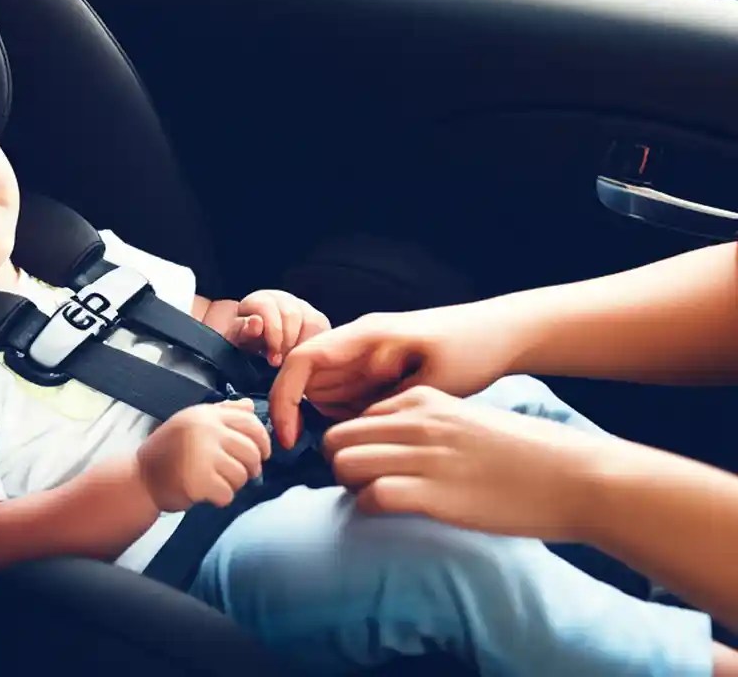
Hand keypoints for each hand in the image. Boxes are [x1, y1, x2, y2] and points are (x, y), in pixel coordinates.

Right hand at [136, 399, 272, 511]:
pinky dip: (221, 498)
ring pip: (242, 475)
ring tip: (216, 482)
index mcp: (205, 415)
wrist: (140, 479)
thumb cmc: (167, 453)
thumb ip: (222, 413)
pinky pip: (228, 493)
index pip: (250, 422)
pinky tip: (207, 493)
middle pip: (251, 451)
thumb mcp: (192, 423)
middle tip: (240, 474)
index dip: (263, 440)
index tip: (262, 453)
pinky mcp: (198, 481)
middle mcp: (204, 431)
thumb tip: (249, 406)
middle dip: (251, 467)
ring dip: (233, 484)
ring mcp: (201, 455)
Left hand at [223, 290, 329, 367]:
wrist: (258, 340)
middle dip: (287, 343)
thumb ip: (242, 329)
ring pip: (312, 322)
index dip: (272, 335)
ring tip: (294, 362)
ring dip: (303, 345)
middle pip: (292, 315)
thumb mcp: (237, 336)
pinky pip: (324, 330)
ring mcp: (302, 307)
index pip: (269, 309)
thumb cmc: (246, 338)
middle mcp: (283, 299)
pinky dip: (316, 346)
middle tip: (283, 364)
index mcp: (262, 299)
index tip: (272, 359)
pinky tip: (306, 360)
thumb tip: (256, 323)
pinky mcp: (317, 318)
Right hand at [269, 303, 525, 443]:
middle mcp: (357, 345)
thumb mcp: (433, 381)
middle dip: (302, 417)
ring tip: (357, 450)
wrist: (505, 333)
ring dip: (327, 422)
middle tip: (326, 456)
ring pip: (325, 393)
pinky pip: (349, 399)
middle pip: (306, 381)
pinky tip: (374, 440)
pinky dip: (350, 421)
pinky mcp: (379, 373)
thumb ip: (386, 404)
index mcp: (364, 337)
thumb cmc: (473, 348)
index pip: (301, 361)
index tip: (290, 438)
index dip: (285, 399)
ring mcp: (367, 358)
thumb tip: (350, 430)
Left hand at [323, 386, 610, 541]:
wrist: (577, 478)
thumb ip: (430, 424)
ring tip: (375, 499)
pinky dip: (368, 507)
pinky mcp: (433, 494)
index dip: (356, 444)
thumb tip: (396, 445)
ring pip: (344, 463)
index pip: (356, 416)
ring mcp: (424, 456)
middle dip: (341, 464)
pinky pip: (370, 496)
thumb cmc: (528, 456)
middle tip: (363, 485)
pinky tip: (390, 513)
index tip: (372, 464)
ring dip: (350, 486)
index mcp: (426, 400)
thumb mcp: (470, 421)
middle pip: (338, 437)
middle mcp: (418, 422)